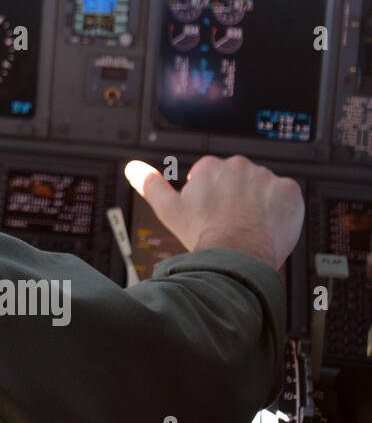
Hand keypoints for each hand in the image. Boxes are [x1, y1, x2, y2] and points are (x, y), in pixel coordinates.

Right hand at [124, 155, 302, 272]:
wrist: (237, 256)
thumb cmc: (204, 234)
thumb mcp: (169, 210)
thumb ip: (150, 184)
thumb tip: (133, 168)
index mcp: (210, 167)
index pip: (211, 174)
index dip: (210, 194)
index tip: (212, 210)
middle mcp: (238, 166)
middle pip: (238, 178)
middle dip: (235, 194)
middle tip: (230, 218)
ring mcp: (266, 178)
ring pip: (262, 186)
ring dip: (258, 200)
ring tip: (249, 224)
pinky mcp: (288, 191)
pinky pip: (286, 195)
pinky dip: (280, 207)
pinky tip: (268, 223)